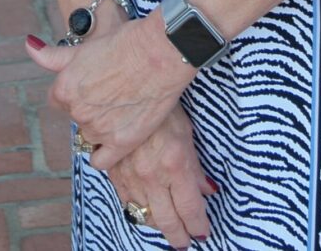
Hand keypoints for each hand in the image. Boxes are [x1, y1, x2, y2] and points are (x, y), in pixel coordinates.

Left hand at [26, 10, 195, 171]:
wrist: (159, 53)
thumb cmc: (124, 43)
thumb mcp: (83, 47)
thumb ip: (52, 55)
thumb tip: (28, 45)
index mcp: (64, 89)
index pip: (59, 101)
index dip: (77, 92)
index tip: (93, 85)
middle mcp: (77, 112)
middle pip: (77, 118)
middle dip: (91, 108)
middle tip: (112, 93)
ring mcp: (99, 129)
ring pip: (91, 136)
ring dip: (102, 127)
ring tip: (123, 109)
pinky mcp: (121, 143)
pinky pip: (102, 160)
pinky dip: (106, 154)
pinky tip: (117, 140)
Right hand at [106, 100, 217, 246]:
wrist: (128, 85)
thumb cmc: (163, 105)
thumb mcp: (186, 134)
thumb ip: (195, 168)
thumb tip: (207, 190)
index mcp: (175, 165)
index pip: (189, 209)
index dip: (197, 225)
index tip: (202, 233)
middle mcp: (151, 176)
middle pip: (166, 220)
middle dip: (177, 235)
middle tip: (183, 243)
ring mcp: (129, 175)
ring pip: (143, 214)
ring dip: (156, 223)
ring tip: (166, 226)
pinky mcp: (112, 170)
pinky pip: (124, 199)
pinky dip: (135, 208)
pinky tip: (143, 208)